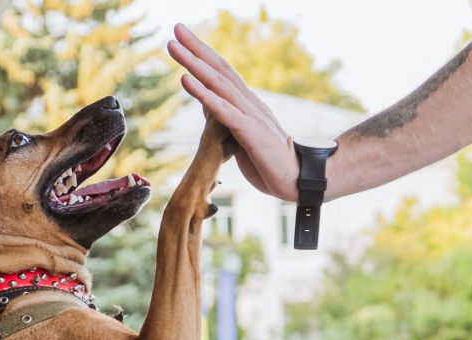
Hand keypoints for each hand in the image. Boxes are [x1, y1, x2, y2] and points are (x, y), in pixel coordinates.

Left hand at [167, 23, 299, 200]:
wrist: (298, 180)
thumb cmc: (269, 162)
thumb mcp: (241, 136)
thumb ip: (225, 116)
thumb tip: (206, 100)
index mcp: (247, 104)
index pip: (223, 72)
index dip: (203, 53)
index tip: (182, 36)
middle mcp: (249, 103)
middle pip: (220, 69)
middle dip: (196, 48)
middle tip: (176, 27)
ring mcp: (251, 115)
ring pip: (219, 83)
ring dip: (194, 63)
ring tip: (173, 46)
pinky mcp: (250, 132)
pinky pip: (223, 110)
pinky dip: (203, 93)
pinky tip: (185, 80)